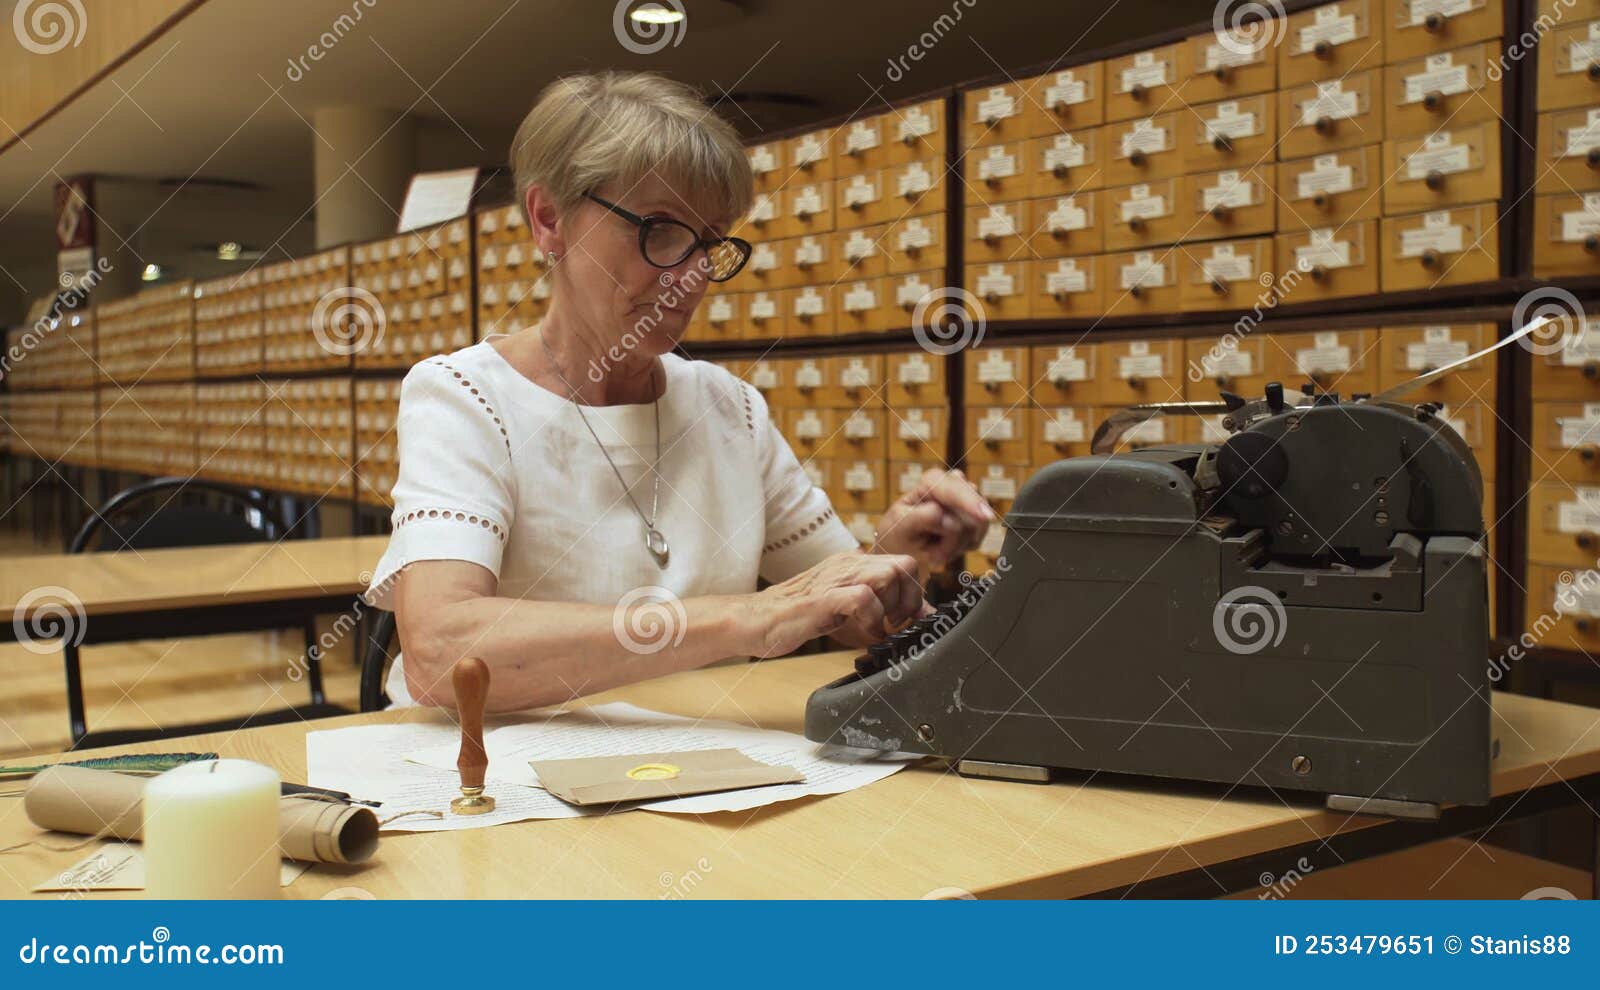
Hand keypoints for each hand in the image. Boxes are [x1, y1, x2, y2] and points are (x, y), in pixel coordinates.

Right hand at [745, 551, 926, 657]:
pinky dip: (873, 619)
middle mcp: (848, 564)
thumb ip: (880, 603)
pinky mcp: (823, 598)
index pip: (905, 564)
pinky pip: (863, 597)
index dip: (914, 594)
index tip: (906, 619)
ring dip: (893, 607)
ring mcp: (835, 579)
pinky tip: (865, 633)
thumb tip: (920, 612)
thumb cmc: (799, 614)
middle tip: (895, 623)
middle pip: (904, 565)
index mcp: (854, 563)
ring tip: (880, 627)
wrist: (756, 619)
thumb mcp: (847, 605)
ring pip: (888, 575)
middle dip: (909, 599)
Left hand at [872, 468, 993, 576]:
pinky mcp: (976, 522)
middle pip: (971, 512)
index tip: (984, 516)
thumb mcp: (899, 525)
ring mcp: (968, 504)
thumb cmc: (897, 533)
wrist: (903, 548)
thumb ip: (922, 518)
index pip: (954, 489)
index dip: (970, 502)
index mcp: (931, 482)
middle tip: (929, 552)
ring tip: (932, 549)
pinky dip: (958, 550)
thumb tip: (950, 520)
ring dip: (952, 547)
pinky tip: (942, 548)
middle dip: (952, 539)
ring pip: (976, 529)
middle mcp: (954, 487)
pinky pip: (976, 540)